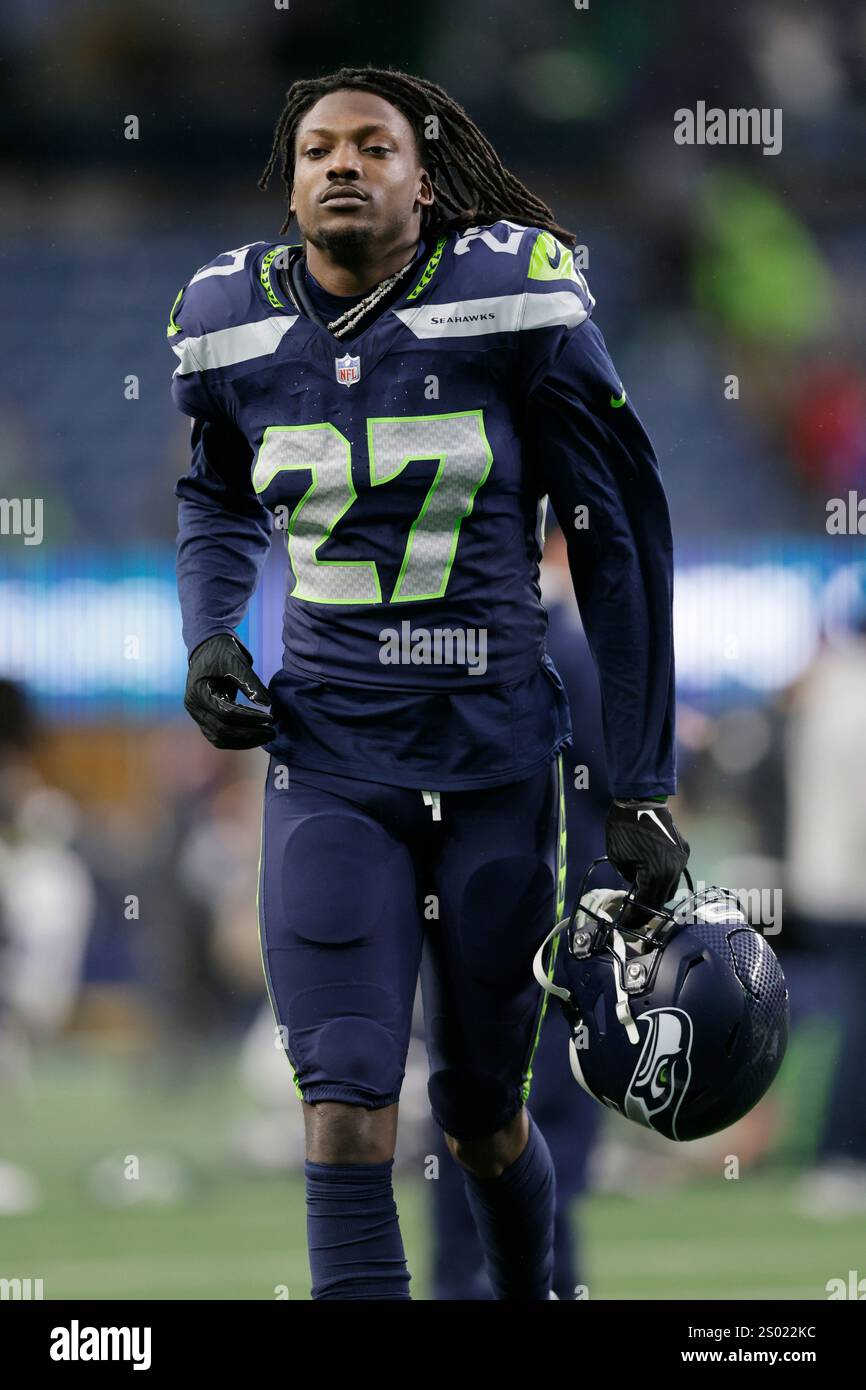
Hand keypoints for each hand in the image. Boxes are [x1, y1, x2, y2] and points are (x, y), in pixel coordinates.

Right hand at [184, 634, 275, 748]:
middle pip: (221, 731)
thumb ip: (251, 683)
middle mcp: (194, 707)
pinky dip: (237, 740)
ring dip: (244, 741)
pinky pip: (219, 736)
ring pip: (219, 739)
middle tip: (272, 733)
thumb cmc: (222, 653)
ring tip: (266, 737)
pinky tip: (255, 736)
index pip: (225, 713)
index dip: (249, 718)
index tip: (269, 718)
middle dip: (249, 735)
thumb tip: (267, 703)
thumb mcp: (237, 662)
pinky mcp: (204, 719)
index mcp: (199, 692)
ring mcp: (197, 715)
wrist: (207, 649)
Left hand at [605, 798, 689, 926]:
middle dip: (648, 909)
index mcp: (655, 873)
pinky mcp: (684, 850)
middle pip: (662, 900)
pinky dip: (664, 876)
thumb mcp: (617, 857)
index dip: (636, 916)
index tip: (627, 924)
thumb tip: (635, 888)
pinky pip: (675, 871)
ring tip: (642, 894)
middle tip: (634, 914)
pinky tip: (652, 873)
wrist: (641, 800)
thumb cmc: (623, 828)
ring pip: (671, 886)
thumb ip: (629, 877)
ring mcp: (682, 860)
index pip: (647, 904)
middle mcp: (673, 870)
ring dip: (657, 892)